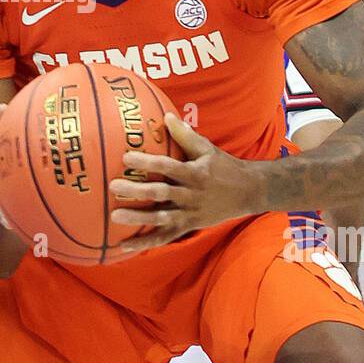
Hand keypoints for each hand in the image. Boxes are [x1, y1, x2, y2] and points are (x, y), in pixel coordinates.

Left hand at [108, 114, 254, 255]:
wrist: (249, 192)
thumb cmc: (224, 167)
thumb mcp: (208, 149)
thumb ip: (185, 135)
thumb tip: (166, 116)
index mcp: (195, 173)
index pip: (168, 167)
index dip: (147, 162)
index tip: (126, 158)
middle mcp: (191, 195)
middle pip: (161, 193)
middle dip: (137, 190)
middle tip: (113, 185)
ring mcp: (190, 213)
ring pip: (161, 218)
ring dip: (138, 218)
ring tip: (115, 216)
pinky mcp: (189, 226)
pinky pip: (165, 237)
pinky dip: (145, 243)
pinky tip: (124, 247)